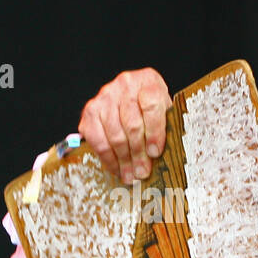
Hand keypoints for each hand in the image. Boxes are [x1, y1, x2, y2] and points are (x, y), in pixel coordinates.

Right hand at [77, 68, 171, 182]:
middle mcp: (125, 84)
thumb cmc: (153, 107)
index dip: (154, 132)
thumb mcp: (166, 112)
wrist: (133, 94)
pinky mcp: (91, 109)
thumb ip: (166, 129)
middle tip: (142, 172)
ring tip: (131, 175)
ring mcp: (105, 96)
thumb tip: (161, 160)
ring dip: (123, 159)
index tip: (155, 153)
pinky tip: (116, 167)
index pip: (151, 106)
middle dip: (138, 153)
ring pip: (115, 133)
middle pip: (132, 124)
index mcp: (149, 82)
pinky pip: (97, 138)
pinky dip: (107, 157)